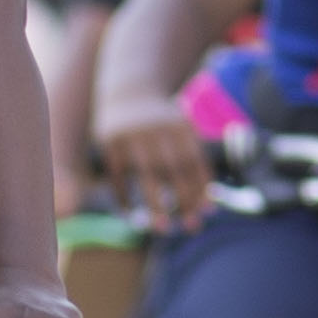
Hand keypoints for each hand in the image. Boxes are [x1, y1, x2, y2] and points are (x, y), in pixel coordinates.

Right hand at [90, 100, 211, 233]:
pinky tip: (132, 215)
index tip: (208, 213)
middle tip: (191, 227)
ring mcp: (131, 134)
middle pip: (174, 170)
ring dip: (156, 205)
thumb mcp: (182, 131)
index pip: (194, 161)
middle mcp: (156, 128)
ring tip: (164, 228)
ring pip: (147, 175)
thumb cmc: (162, 121)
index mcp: (180, 125)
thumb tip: (207, 207)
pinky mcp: (109, 141)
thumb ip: (194, 163)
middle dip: (184, 200)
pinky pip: (118, 175)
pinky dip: (124, 197)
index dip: (202, 187)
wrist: (128, 89)